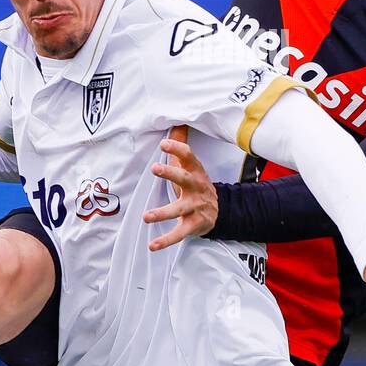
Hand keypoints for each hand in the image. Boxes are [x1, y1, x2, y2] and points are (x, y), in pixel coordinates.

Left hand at [144, 125, 217, 250]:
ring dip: (163, 213)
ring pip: (180, 209)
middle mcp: (196, 187)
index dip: (177, 148)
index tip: (164, 143)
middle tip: (155, 168)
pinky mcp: (193, 225)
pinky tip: (152, 245)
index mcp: (195, 170)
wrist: (220, 211)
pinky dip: (166, 240)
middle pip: (184, 178)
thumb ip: (181, 145)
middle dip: (171, 173)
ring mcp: (196, 207)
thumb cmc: (196, 184)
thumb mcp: (191, 165)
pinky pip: (179, 233)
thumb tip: (176, 121)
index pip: (188, 156)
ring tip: (146, 217)